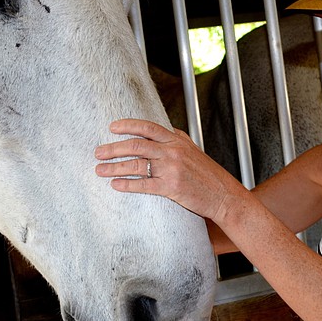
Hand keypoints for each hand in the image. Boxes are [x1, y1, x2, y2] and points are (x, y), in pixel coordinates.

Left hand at [94, 119, 235, 221]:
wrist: (224, 195)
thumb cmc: (207, 175)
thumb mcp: (192, 150)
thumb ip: (175, 140)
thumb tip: (156, 132)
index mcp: (177, 140)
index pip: (148, 127)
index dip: (128, 125)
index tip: (112, 127)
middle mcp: (173, 151)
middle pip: (137, 145)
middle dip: (113, 148)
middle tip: (98, 152)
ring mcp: (172, 169)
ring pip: (136, 165)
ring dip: (114, 167)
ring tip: (100, 170)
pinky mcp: (171, 187)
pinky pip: (143, 184)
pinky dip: (126, 184)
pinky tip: (115, 185)